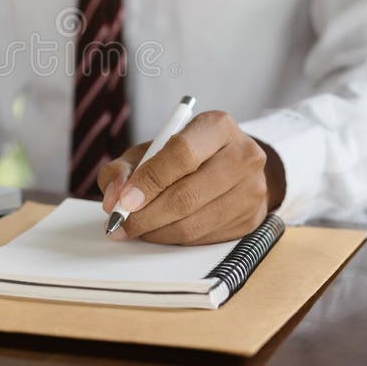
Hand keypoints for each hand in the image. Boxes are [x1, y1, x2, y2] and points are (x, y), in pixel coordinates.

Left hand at [97, 111, 285, 244]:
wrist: (231, 166)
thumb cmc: (185, 155)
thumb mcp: (150, 150)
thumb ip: (124, 168)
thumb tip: (113, 199)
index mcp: (217, 126)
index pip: (182, 154)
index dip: (149, 180)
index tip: (124, 201)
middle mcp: (243, 155)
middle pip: (188, 195)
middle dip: (146, 215)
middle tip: (120, 223)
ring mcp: (252, 190)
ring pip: (194, 223)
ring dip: (156, 232)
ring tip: (134, 229)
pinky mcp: (251, 219)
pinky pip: (203, 239)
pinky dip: (173, 239)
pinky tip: (158, 232)